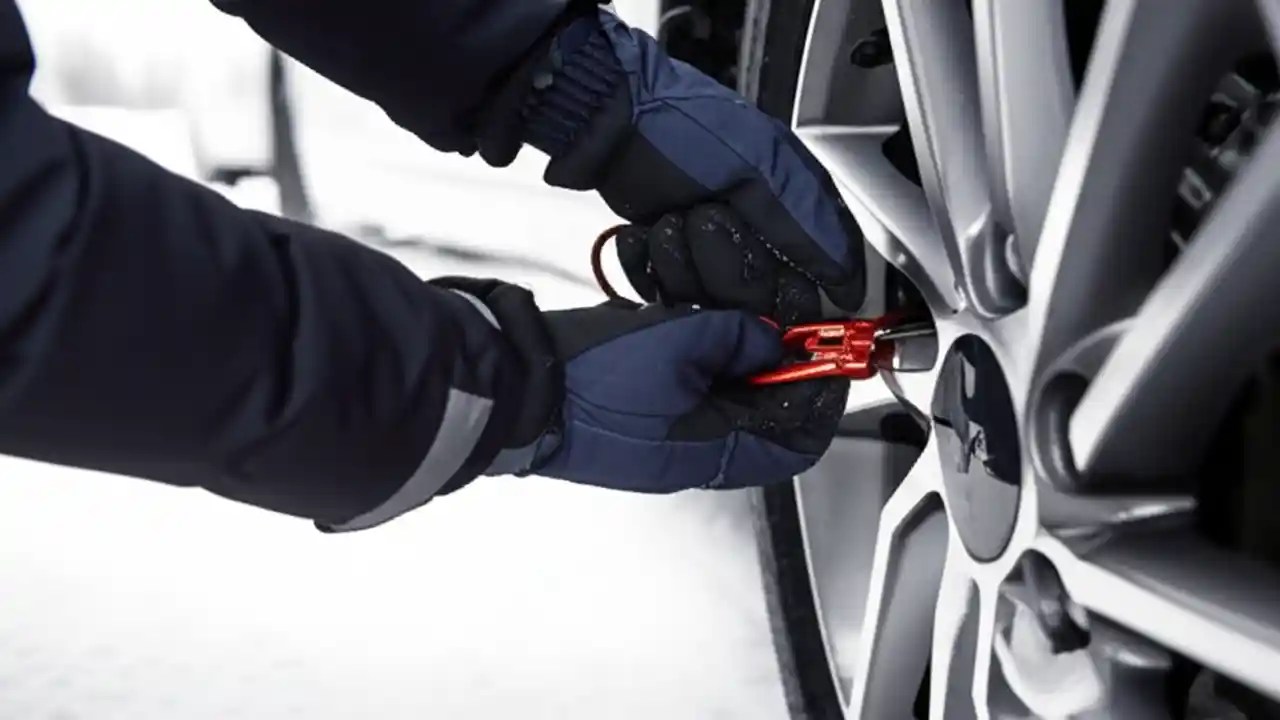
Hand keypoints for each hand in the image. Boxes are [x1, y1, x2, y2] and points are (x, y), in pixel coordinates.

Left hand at [479, 7, 864, 310]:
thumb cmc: (681, 128)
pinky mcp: (669, 264)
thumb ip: (803, 224)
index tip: (791, 305)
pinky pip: (669, 296)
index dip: (811, 292)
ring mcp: (711, 251)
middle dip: (727, 264)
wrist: (606, 126)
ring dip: (684, 263)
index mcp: (794, 200)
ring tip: (667, 217)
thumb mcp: (758, 167)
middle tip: (704, 216)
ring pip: (714, 301)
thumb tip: (842, 278)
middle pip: (763, 295)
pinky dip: (651, 269)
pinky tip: (642, 235)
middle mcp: (757, 229)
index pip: (826, 267)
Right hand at [495, 301, 846, 491]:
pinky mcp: (631, 395)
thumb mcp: (682, 344)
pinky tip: (670, 287)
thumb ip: (739, 338)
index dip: (820, 390)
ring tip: (711, 273)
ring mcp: (660, 421)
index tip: (826, 345)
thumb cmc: (589, 382)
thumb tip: (769, 337)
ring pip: (716, 368)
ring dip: (720, 316)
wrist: (510, 382)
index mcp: (717, 451)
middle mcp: (694, 444)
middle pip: (759, 394)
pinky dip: (682, 322)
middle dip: (766, 335)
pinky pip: (676, 361)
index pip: (799, 437)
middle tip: (769, 292)